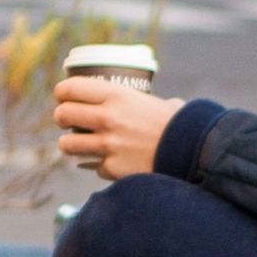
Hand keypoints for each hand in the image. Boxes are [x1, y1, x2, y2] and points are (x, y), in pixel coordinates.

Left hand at [54, 81, 180, 177]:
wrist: (195, 153)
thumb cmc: (181, 125)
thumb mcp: (160, 103)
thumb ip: (149, 104)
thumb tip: (163, 105)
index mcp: (117, 95)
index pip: (72, 88)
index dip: (61, 91)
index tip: (61, 95)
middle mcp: (108, 118)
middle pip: (63, 115)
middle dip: (61, 117)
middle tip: (66, 119)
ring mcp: (108, 145)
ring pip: (68, 145)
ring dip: (70, 145)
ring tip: (76, 144)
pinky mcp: (113, 169)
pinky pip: (95, 167)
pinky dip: (101, 166)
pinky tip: (110, 163)